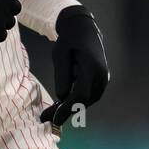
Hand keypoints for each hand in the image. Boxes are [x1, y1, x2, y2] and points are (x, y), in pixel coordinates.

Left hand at [40, 5, 109, 126]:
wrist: (84, 28)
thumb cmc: (69, 39)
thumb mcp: (60, 53)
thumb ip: (62, 75)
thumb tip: (62, 96)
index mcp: (93, 67)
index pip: (81, 95)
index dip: (67, 109)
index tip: (54, 119)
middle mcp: (102, 75)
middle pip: (84, 101)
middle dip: (65, 111)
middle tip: (45, 117)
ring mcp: (103, 79)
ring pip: (86, 100)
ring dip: (69, 107)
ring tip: (49, 112)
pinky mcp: (100, 81)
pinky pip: (87, 95)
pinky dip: (74, 101)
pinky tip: (60, 104)